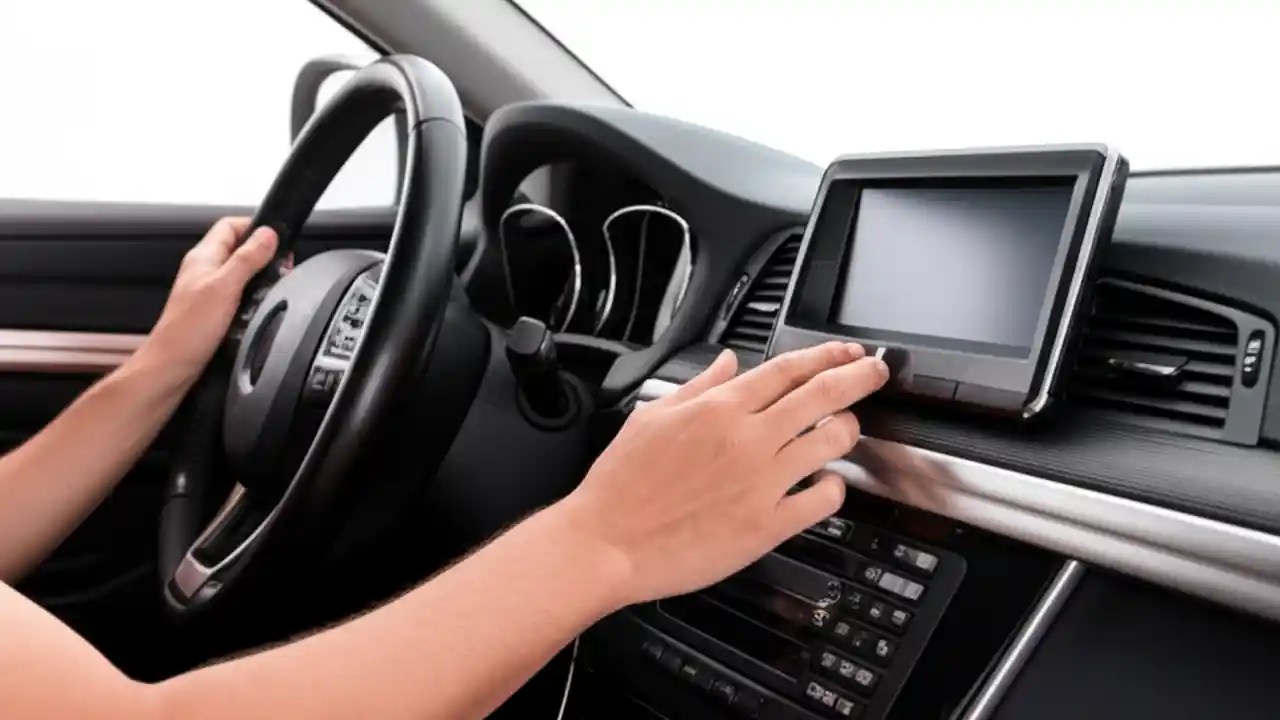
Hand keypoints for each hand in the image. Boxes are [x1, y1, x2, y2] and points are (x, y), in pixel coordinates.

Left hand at [142, 217, 278, 384]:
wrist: (173, 364)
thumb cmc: (189, 329)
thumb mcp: (225, 287)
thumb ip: (247, 258)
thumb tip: (268, 234)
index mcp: (203, 256)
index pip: (230, 225)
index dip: (255, 226)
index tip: (277, 239)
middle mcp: (204, 269)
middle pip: (239, 247)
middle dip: (263, 253)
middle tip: (279, 266)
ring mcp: (208, 289)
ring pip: (240, 270)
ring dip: (259, 274)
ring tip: (271, 285)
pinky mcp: (213, 308)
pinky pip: (238, 291)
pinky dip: (252, 294)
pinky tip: (258, 305)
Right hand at [557, 342, 888, 606]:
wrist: (606, 543)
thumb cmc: (621, 485)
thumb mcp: (652, 416)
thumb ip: (698, 385)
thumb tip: (729, 362)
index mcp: (718, 409)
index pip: (789, 370)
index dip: (828, 356)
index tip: (848, 354)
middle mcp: (746, 440)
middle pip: (823, 396)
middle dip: (859, 379)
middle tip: (874, 375)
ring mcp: (761, 483)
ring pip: (831, 442)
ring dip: (847, 431)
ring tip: (844, 431)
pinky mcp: (766, 526)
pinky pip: (822, 500)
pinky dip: (833, 488)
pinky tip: (825, 484)